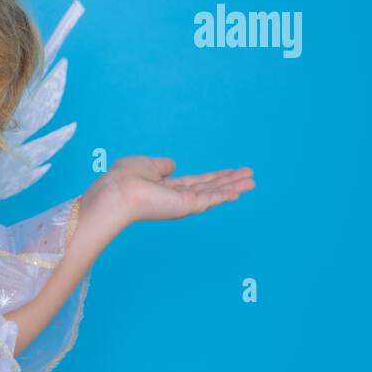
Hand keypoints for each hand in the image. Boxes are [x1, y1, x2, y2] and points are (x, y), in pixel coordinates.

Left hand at [89, 156, 254, 225]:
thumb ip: (161, 166)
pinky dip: (225, 194)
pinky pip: (210, 199)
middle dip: (230, 181)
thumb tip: (172, 165)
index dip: (214, 176)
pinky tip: (239, 191)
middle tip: (250, 175)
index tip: (231, 171)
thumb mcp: (146, 165)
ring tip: (252, 181)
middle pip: (210, 188)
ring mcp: (181, 203)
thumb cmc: (125, 178)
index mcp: (166, 187)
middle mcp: (176, 197)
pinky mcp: (185, 206)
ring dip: (234, 187)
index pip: (196, 182)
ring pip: (214, 193)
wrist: (119, 191)